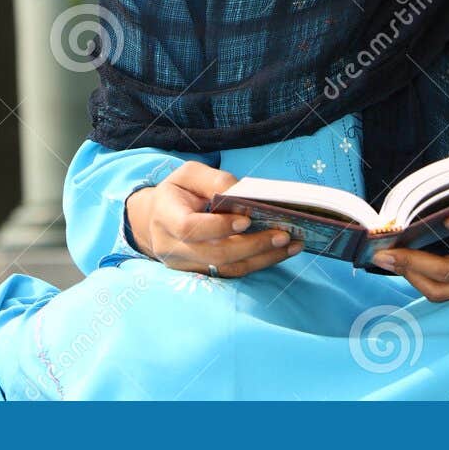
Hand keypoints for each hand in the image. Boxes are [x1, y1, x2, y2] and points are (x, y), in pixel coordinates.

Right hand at [126, 161, 303, 276]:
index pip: (190, 229)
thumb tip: (243, 193)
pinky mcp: (201, 274)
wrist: (155, 220)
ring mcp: (186, 266)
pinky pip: (232, 273)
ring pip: (227, 268)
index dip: (218, 227)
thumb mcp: (189, 175)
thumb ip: (214, 181)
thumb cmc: (177, 192)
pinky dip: (259, 262)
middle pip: (214, 255)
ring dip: (263, 257)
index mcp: (165, 217)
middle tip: (283, 233)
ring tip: (292, 244)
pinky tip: (282, 251)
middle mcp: (172, 248)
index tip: (247, 219)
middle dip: (252, 245)